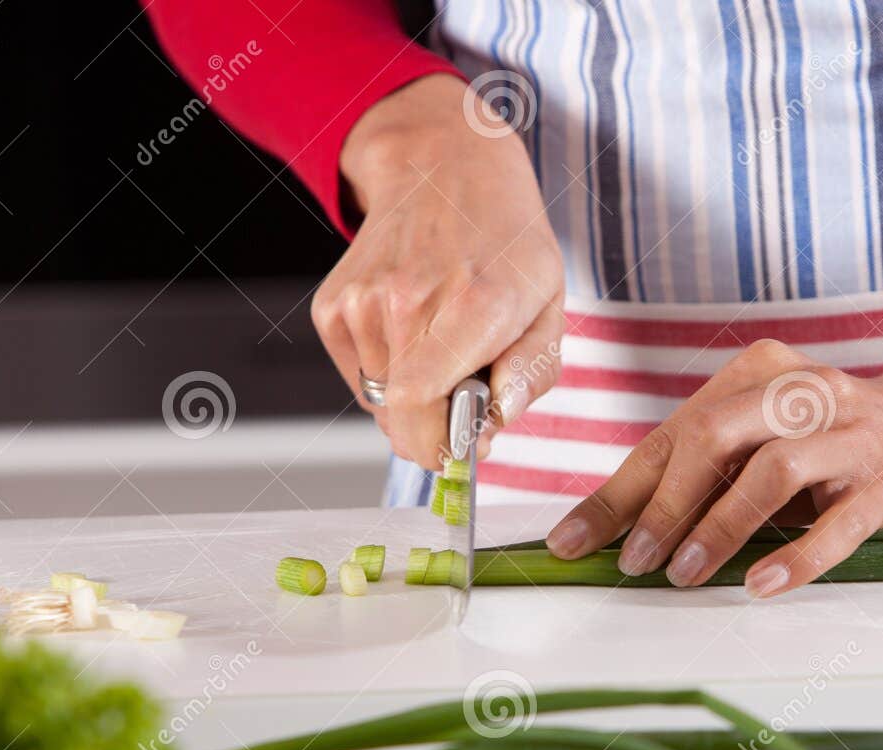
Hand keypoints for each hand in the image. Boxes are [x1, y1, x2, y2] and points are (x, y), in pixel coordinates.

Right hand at [313, 74, 564, 466]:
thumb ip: (532, 370)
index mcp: (474, 304)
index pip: (427, 411)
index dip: (447, 445)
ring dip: (412, 398)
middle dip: (434, 433)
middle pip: (403, 422)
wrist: (442, 170)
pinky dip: (386, 374)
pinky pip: (359, 379)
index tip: (470, 441)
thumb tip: (496, 423)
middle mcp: (408, 302)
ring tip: (439, 348)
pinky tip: (410, 334)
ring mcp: (362, 303)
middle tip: (463, 405)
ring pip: (380, 406)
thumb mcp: (550, 302)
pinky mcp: (332, 308)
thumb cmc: (507, 243)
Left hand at [544, 282, 882, 595]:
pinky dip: (796, 557)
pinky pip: (838, 523)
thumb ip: (704, 470)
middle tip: (634, 563)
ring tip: (686, 574)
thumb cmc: (832, 443)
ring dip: (719, 526)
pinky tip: (761, 586)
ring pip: (772, 470)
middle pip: (713, 437)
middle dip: (662, 506)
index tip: (570, 542)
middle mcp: (801, 392)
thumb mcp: (764, 439)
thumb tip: (618, 531)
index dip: (616, 493)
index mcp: (757, 374)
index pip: (671, 435)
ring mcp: (849, 434)